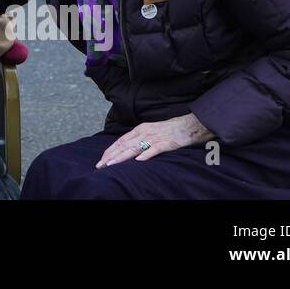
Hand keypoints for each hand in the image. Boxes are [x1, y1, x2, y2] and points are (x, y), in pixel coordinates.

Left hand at [95, 113, 214, 167]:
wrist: (190, 125)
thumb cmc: (170, 130)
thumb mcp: (151, 132)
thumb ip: (140, 139)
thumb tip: (127, 148)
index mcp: (140, 129)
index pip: (121, 141)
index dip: (110, 150)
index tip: (101, 159)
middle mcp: (145, 132)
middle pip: (124, 145)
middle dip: (111, 156)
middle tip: (100, 165)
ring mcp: (155, 137)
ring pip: (135, 148)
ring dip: (122, 157)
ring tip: (111, 165)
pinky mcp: (167, 142)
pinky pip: (155, 149)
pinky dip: (146, 154)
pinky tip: (138, 161)